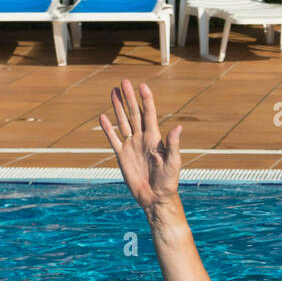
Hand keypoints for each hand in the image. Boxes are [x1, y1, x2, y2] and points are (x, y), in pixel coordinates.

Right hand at [99, 80, 181, 216]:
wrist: (155, 198)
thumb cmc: (169, 182)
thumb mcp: (173, 163)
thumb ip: (173, 145)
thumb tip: (178, 127)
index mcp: (155, 139)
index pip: (149, 115)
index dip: (146, 100)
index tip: (142, 85)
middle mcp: (142, 139)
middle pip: (134, 114)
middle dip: (130, 98)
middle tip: (124, 82)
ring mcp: (131, 146)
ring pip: (123, 122)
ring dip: (118, 107)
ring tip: (114, 91)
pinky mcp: (122, 156)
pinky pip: (113, 139)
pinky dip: (108, 129)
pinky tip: (103, 117)